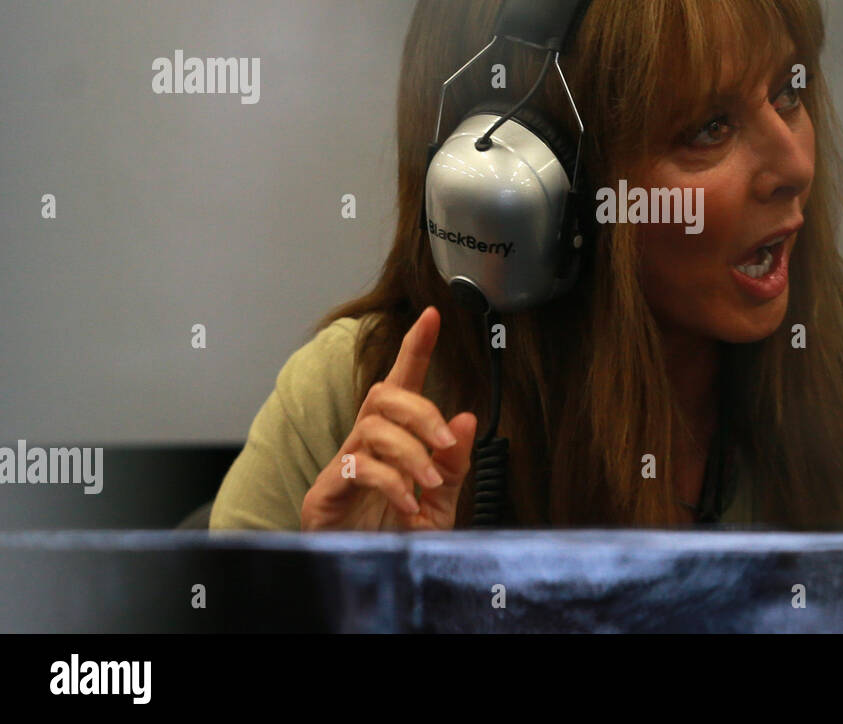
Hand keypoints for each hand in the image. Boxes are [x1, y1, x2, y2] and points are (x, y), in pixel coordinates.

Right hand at [301, 306, 476, 530]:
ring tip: (429, 482)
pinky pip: (358, 467)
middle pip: (384, 394)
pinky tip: (407, 504)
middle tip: (444, 440)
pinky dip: (391, 482)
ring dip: (410, 451)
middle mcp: (365, 443)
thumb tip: (466, 418)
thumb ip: (452, 463)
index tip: (433, 315)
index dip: (416, 347)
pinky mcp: (327, 492)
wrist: (369, 576)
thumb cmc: (397, 535)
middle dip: (421, 409)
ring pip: (373, 426)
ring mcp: (343, 465)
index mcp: (393, 439)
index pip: (403, 383)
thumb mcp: (440, 500)